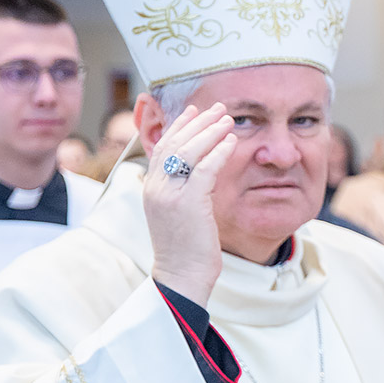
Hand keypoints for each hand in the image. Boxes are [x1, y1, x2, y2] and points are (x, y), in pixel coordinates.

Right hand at [145, 103, 235, 302]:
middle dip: (197, 122)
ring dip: (210, 132)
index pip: (163, 148)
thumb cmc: (186, 248)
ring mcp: (170, 195)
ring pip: (188, 152)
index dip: (179, 126)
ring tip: (228, 119)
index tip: (195, 111)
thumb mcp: (178, 213)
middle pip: (175, 143)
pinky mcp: (189, 204)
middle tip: (218, 107)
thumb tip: (199, 170)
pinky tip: (232, 142)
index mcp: (151, 189)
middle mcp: (156, 188)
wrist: (182, 275)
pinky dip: (219, 152)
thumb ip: (183, 190)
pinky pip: (205, 169)